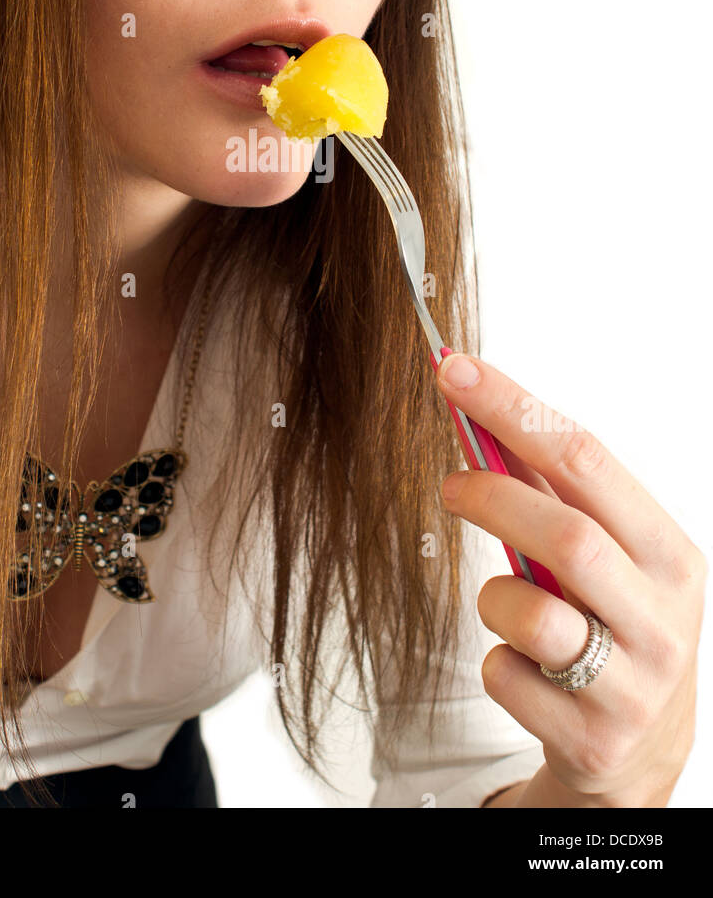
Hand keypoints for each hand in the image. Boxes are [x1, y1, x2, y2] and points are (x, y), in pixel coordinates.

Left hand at [436, 352, 706, 807]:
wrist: (642, 748)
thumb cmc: (610, 622)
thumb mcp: (603, 555)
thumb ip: (547, 488)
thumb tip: (472, 403)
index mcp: (670, 553)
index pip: (588, 457)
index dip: (513, 409)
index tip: (454, 372)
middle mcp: (664, 617)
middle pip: (568, 535)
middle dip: (494, 498)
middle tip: (450, 485)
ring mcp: (634, 684)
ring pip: (532, 615)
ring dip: (494, 598)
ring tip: (505, 604)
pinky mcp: (594, 739)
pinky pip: (508, 676)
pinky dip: (496, 661)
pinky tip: (523, 668)